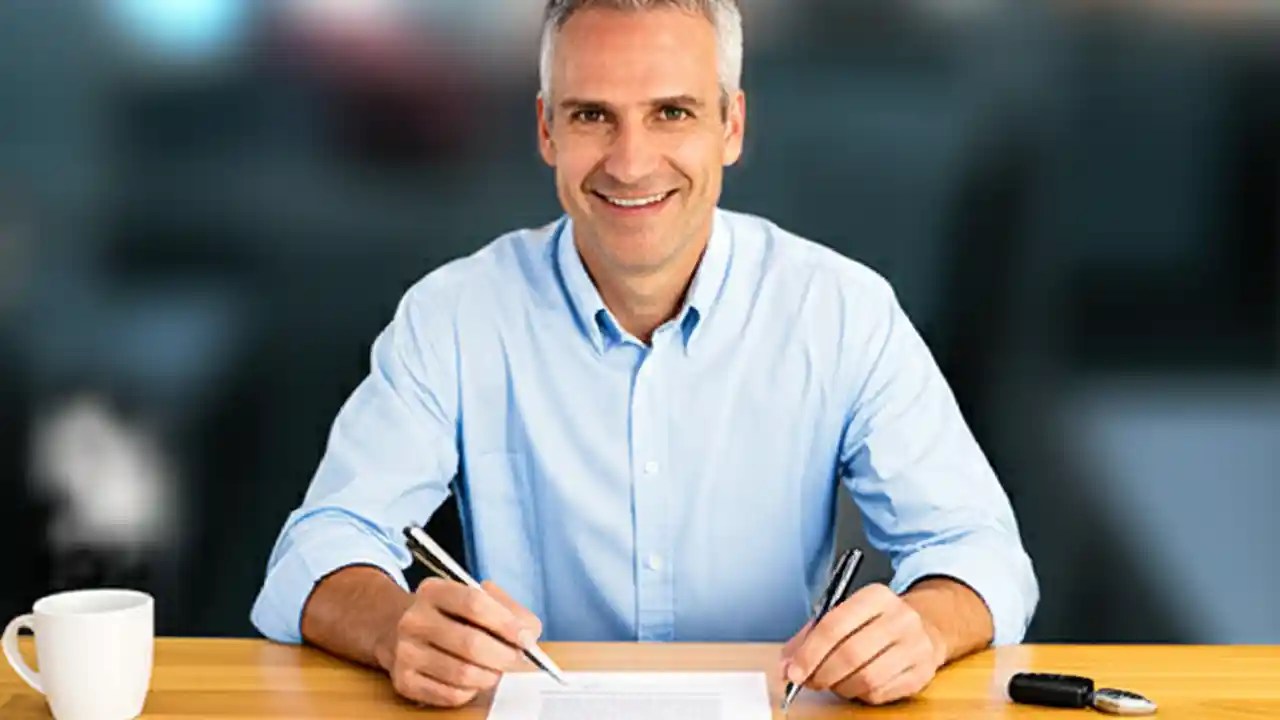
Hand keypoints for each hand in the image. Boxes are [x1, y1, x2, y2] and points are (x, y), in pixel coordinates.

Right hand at [379, 578, 541, 707]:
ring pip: (462, 673)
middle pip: (470, 643)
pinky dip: (471, 691)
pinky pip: (450, 694)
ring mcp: (405, 651)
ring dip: (490, 676)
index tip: (525, 639)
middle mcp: (414, 619)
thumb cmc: (453, 617)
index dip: (505, 623)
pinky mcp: (403, 681)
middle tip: (518, 662)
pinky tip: (473, 681)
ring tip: (496, 671)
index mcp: (434, 591)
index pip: (474, 603)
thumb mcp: (478, 599)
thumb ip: (509, 609)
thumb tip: (527, 633)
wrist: (402, 633)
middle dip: (503, 656)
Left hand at [780, 583, 947, 704]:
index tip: (793, 672)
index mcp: (876, 596)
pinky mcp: (922, 673)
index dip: (809, 653)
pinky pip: (881, 693)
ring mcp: (915, 646)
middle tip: (809, 682)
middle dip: (822, 674)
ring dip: (841, 687)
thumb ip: (811, 637)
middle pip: (850, 654)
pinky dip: (861, 695)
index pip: (834, 625)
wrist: (926, 628)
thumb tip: (787, 666)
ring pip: (867, 678)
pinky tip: (856, 686)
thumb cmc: (875, 623)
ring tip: (833, 683)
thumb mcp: (845, 615)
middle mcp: (900, 619)